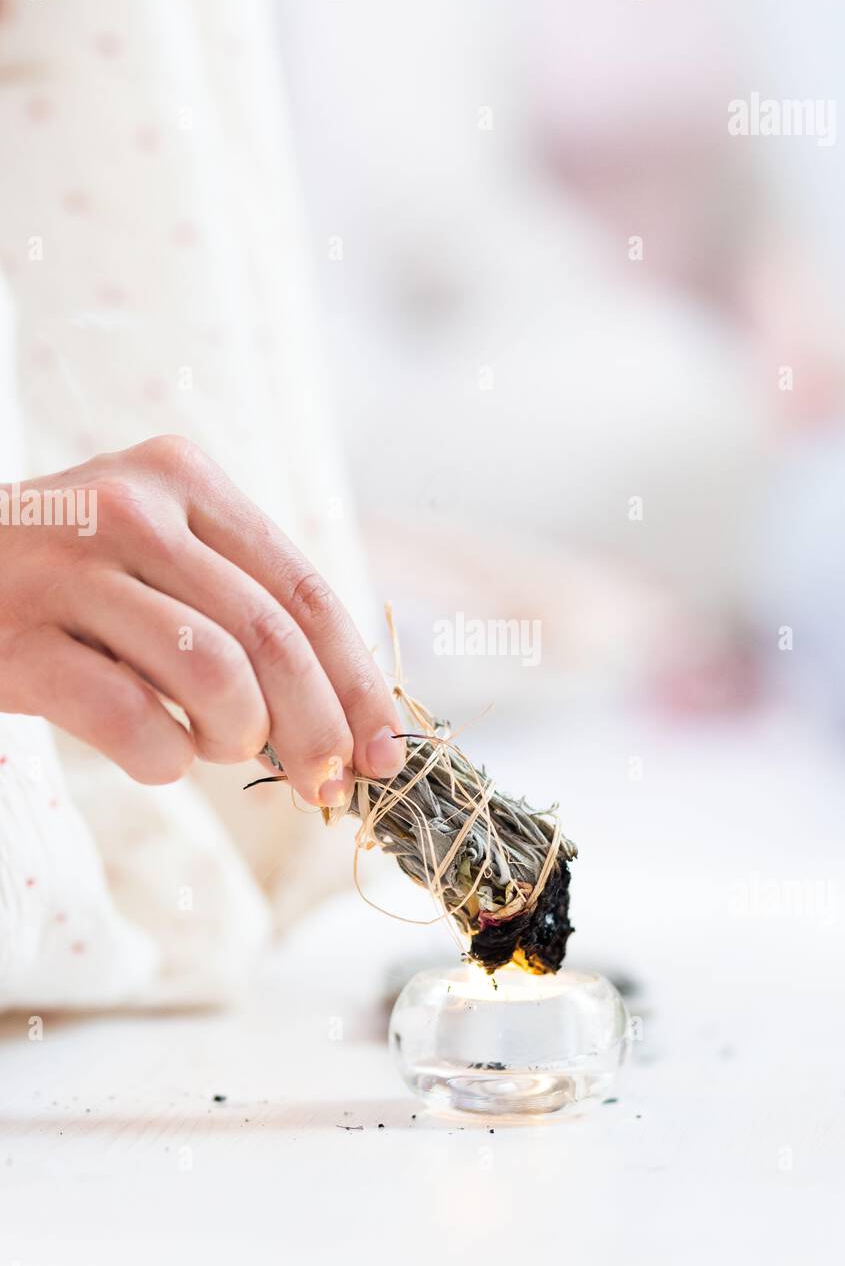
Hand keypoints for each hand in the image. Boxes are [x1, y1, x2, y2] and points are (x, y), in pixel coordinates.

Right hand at [0, 435, 404, 804]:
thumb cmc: (69, 581)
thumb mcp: (159, 558)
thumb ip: (244, 612)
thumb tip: (348, 728)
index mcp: (184, 479)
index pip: (305, 589)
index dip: (357, 680)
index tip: (387, 750)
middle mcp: (131, 507)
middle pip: (272, 636)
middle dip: (319, 729)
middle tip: (325, 786)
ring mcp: (68, 567)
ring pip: (212, 672)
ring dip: (236, 737)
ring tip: (215, 747)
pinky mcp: (17, 638)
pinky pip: (129, 718)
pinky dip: (163, 759)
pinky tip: (156, 756)